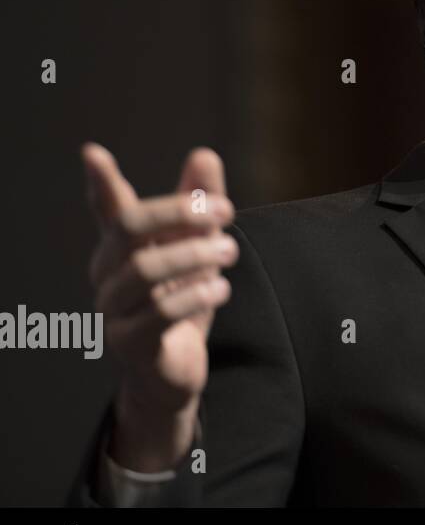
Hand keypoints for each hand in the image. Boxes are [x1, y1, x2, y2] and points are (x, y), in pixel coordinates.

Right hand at [83, 143, 237, 470]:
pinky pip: (158, 312)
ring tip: (230, 250)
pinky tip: (220, 288)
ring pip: (144, 269)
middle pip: (128, 228)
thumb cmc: (183, 302)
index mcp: (123, 247)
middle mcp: (109, 274)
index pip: (109, 210)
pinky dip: (195, 294)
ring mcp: (112, 310)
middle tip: (225, 211)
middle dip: (178, 211)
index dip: (101, 183)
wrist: (175, 371)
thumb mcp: (199, 250)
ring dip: (195, 253)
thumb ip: (201, 206)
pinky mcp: (128, 344)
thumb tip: (204, 155)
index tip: (93, 153)